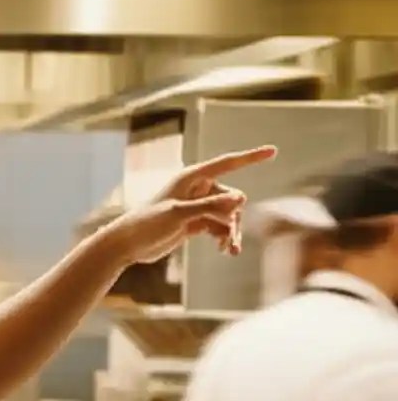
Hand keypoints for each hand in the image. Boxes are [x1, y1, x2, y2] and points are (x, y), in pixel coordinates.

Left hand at [105, 146, 277, 264]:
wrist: (127, 244)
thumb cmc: (147, 223)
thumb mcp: (179, 214)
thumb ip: (209, 206)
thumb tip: (241, 198)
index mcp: (191, 178)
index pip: (227, 163)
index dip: (251, 157)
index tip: (273, 150)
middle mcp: (196, 188)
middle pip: (231, 198)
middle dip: (234, 217)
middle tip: (230, 239)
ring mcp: (196, 205)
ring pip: (227, 215)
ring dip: (231, 231)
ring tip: (231, 250)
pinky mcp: (194, 222)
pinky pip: (219, 226)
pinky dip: (224, 236)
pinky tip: (225, 250)